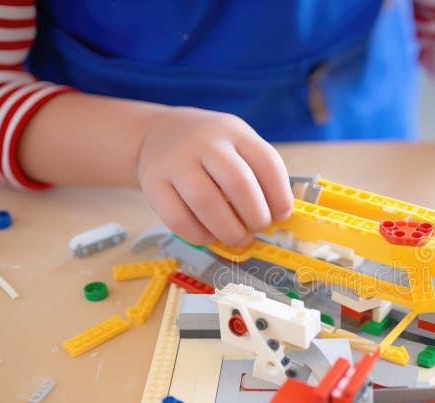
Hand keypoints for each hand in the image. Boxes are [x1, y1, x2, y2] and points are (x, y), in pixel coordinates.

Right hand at [136, 107, 292, 245]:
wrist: (159, 133)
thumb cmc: (210, 148)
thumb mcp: (238, 144)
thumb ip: (258, 173)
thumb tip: (279, 217)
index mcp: (234, 132)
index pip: (267, 162)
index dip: (280, 196)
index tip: (282, 216)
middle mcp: (204, 142)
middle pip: (239, 183)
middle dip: (256, 216)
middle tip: (258, 229)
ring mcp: (175, 162)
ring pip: (206, 202)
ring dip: (229, 230)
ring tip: (238, 238)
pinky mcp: (153, 183)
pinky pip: (178, 219)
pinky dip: (199, 236)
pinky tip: (210, 236)